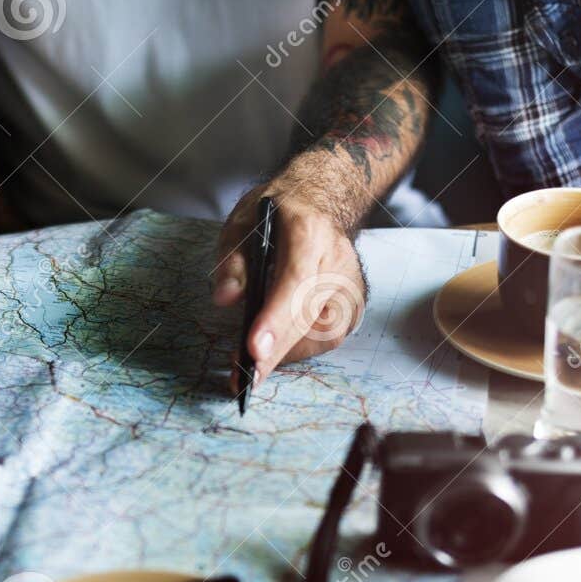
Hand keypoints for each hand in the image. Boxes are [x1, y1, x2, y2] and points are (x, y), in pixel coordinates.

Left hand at [212, 183, 365, 386]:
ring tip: (251, 368)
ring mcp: (352, 285)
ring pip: (320, 335)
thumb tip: (226, 299)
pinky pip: (326, 338)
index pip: (295, 282)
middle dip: (273, 351)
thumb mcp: (243, 222)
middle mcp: (339, 261)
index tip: (253, 350)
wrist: (321, 204)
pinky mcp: (354, 305)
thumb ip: (232, 260)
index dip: (274, 319)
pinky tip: (274, 349)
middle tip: (241, 377)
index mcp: (309, 233)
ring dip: (284, 354)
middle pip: (307, 316)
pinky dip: (297, 348)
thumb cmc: (278, 214)